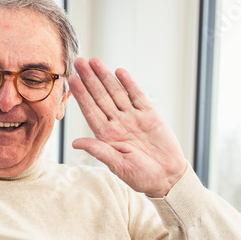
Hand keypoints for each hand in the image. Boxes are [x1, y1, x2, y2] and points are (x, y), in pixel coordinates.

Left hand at [69, 57, 188, 197]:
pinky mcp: (149, 115)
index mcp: (107, 136)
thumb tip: (75, 143)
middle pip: (101, 97)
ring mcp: (133, 118)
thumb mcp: (118, 166)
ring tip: (95, 62)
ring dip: (105, 77)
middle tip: (79, 62)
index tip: (72, 80)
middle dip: (90, 80)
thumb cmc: (141, 177)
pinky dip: (129, 84)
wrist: (167, 177)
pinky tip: (119, 72)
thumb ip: (99, 151)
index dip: (81, 96)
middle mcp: (117, 124)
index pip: (91, 111)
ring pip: (116, 93)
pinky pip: (137, 96)